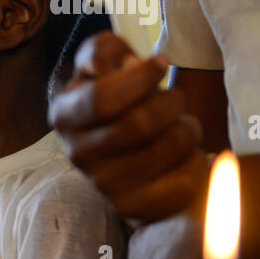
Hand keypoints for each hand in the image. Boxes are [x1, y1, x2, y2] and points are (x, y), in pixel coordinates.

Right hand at [48, 31, 207, 222]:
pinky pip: (185, 177)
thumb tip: (119, 62)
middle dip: (171, 102)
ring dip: (187, 128)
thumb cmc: (122, 102)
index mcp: (64, 115)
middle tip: (174, 99)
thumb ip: (103, 51)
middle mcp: (77, 153)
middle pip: (140, 123)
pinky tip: (180, 155)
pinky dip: (194, 159)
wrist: (129, 153)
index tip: (160, 65)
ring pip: (169, 145)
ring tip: (178, 125)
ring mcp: (104, 184)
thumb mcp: (106, 67)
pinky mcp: (134, 207)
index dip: (140, 78)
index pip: (101, 99)